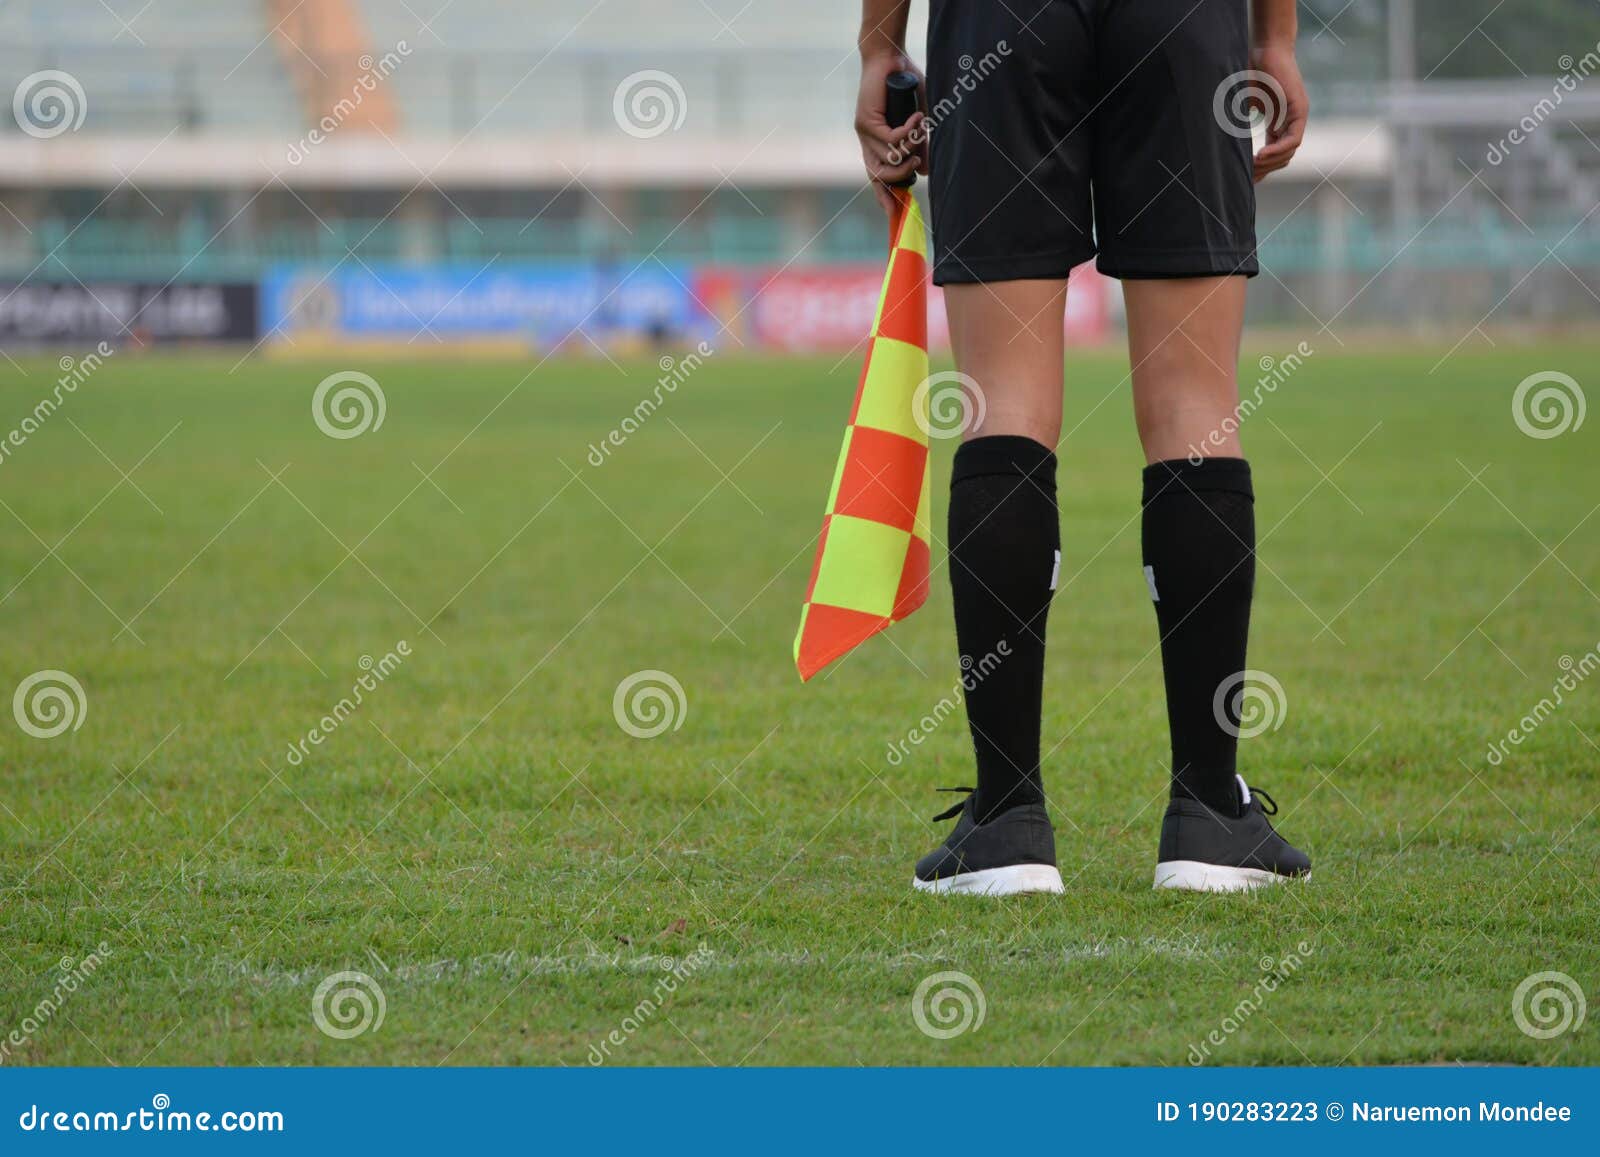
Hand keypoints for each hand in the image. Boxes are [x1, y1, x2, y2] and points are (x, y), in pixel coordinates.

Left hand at [855, 53, 926, 213]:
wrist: (891, 58)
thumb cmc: (905, 87)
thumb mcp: (916, 122)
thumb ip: (919, 145)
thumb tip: (926, 171)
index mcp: (874, 144)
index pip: (876, 177)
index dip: (883, 196)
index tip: (893, 214)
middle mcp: (865, 141)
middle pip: (877, 176)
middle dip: (900, 177)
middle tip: (917, 163)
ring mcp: (863, 132)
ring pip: (887, 159)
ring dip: (909, 150)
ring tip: (921, 134)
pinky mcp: (866, 121)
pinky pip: (892, 140)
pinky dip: (909, 132)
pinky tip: (918, 118)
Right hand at [1248, 41, 1307, 181]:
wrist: (1264, 49)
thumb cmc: (1250, 73)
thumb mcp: (1242, 106)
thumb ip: (1239, 126)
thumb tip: (1223, 149)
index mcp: (1279, 124)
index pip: (1275, 155)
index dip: (1261, 170)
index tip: (1245, 179)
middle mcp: (1291, 123)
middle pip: (1282, 158)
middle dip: (1264, 170)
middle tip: (1246, 175)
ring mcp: (1297, 117)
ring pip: (1289, 152)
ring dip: (1270, 163)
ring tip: (1251, 166)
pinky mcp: (1299, 110)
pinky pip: (1292, 140)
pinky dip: (1277, 151)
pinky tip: (1260, 156)